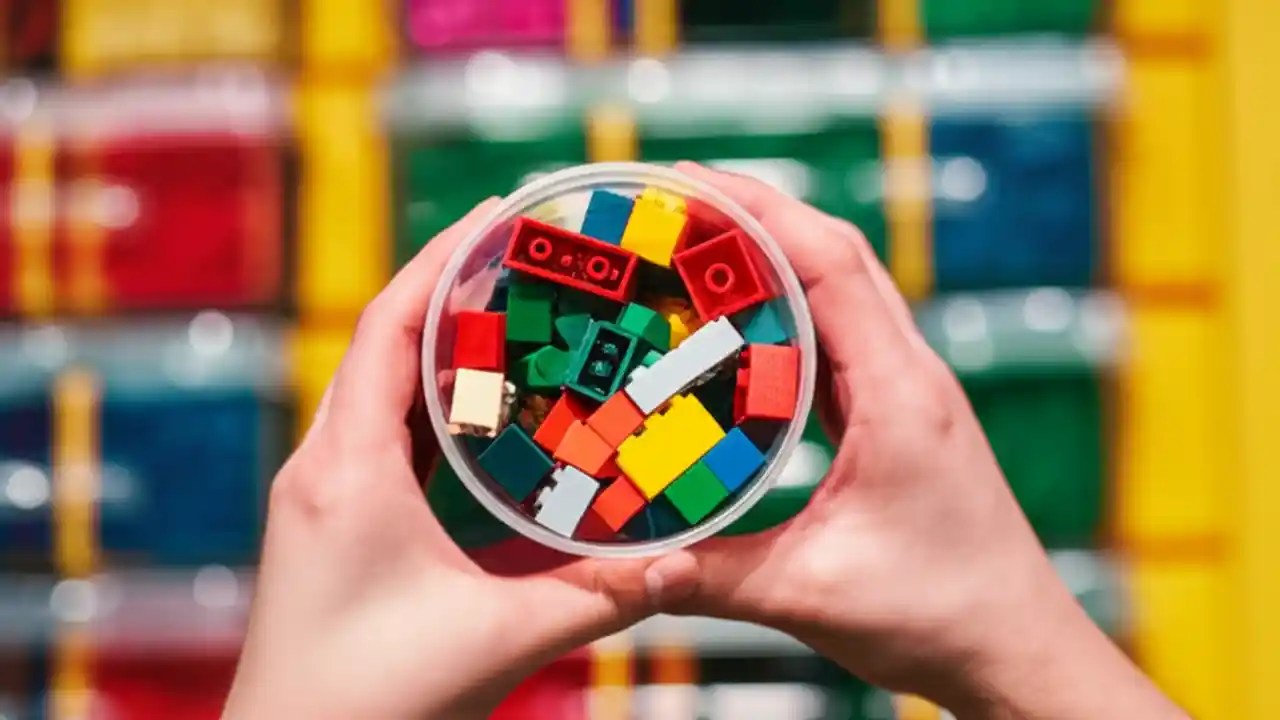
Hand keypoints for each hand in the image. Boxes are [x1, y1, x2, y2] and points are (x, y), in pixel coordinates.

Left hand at [223, 199, 698, 719]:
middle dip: (449, 287)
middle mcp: (324, 466)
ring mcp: (323, 494)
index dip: (440, 258)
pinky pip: (385, 437)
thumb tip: (684, 565)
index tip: (498, 213)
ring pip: (381, 389)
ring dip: (440, 346)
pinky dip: (434, 407)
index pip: (387, 327)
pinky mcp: (335, 524)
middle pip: (383, 343)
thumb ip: (596, 598)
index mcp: (347, 468)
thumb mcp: (496, 639)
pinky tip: (486, 413)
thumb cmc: (365, 701)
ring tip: (515, 313)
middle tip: (524, 253)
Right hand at [665, 162, 1185, 718]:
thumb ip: (715, 576)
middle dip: (760, 213)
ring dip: (779, 253)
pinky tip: (744, 322)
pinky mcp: (898, 416)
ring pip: (844, 290)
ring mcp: (909, 392)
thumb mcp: (812, 594)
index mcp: (899, 394)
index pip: (831, 266)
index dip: (761, 211)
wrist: (1015, 649)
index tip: (688, 182)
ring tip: (700, 242)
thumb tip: (627, 565)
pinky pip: (842, 337)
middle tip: (676, 200)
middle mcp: (910, 376)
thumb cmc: (939, 616)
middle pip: (838, 256)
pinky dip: (792, 308)